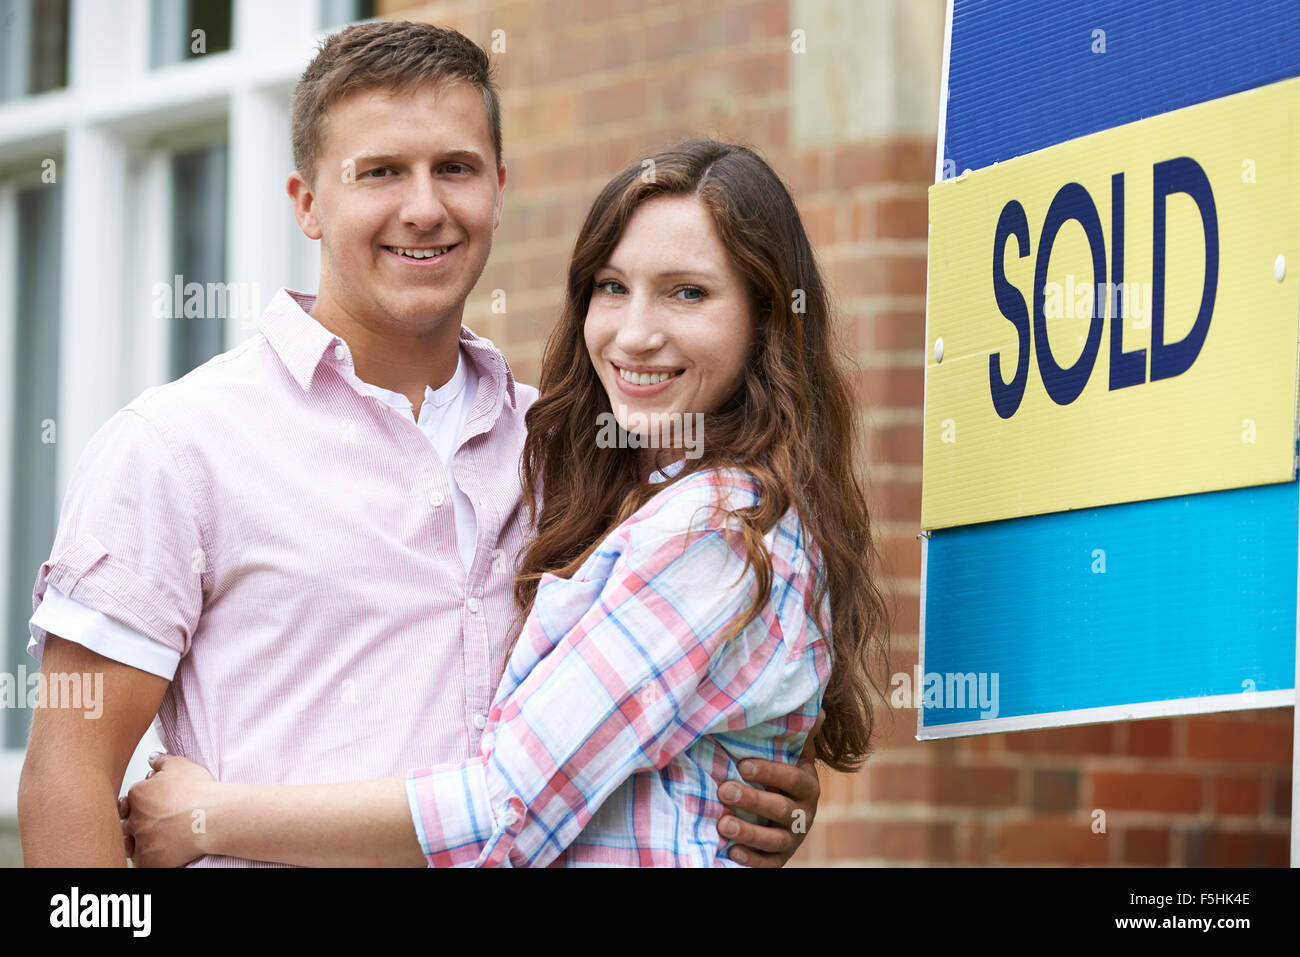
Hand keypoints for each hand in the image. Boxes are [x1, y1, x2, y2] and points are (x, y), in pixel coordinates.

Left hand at [120, 752, 216, 867]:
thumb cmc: (198, 791)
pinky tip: (162, 850)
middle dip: (137, 820)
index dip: (142, 800)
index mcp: (138, 796)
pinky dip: (150, 857)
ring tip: (156, 837)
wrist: (212, 817)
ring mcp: (141, 842)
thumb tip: (152, 758)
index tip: (154, 802)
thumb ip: (161, 760)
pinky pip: (143, 862)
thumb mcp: (181, 765)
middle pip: (126, 822)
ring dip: (137, 841)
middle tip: (156, 819)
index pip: (129, 799)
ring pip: (130, 844)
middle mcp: (135, 819)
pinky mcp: (150, 861)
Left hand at [717, 709, 823, 866]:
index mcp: (808, 787)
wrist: (789, 820)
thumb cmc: (783, 780)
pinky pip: (768, 863)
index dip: (769, 772)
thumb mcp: (795, 759)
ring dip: (748, 832)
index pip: (792, 778)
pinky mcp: (780, 859)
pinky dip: (750, 859)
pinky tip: (731, 850)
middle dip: (752, 799)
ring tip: (723, 823)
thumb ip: (801, 737)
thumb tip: (817, 709)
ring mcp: (792, 839)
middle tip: (724, 789)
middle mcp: (803, 815)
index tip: (742, 765)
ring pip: (773, 839)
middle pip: (780, 809)